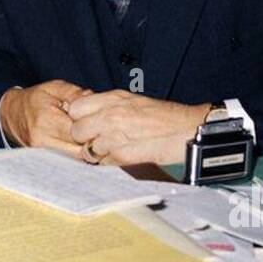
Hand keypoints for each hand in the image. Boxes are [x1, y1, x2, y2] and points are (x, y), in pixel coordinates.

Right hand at [0, 80, 91, 157]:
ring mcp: (42, 154)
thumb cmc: (35, 100)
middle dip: (91, 142)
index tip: (99, 121)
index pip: (80, 132)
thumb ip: (74, 93)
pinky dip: (76, 156)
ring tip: (86, 137)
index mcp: (47, 120)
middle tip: (96, 131)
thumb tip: (93, 98)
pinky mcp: (43, 162)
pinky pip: (67, 163)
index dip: (94, 127)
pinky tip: (78, 145)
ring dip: (85, 151)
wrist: (11, 114)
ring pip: (75, 160)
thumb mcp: (54, 88)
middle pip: (80, 150)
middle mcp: (43, 141)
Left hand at [67, 90, 209, 166]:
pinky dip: (110, 163)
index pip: (75, 108)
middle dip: (84, 138)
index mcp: (113, 98)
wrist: (187, 130)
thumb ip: (108, 106)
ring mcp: (115, 135)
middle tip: (97, 140)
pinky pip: (103, 163)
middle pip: (76, 131)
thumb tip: (86, 113)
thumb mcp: (133, 101)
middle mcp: (110, 114)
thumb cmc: (164, 117)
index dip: (79, 118)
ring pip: (87, 150)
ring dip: (96, 153)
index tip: (86, 123)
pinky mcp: (122, 155)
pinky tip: (124, 156)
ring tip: (113, 150)